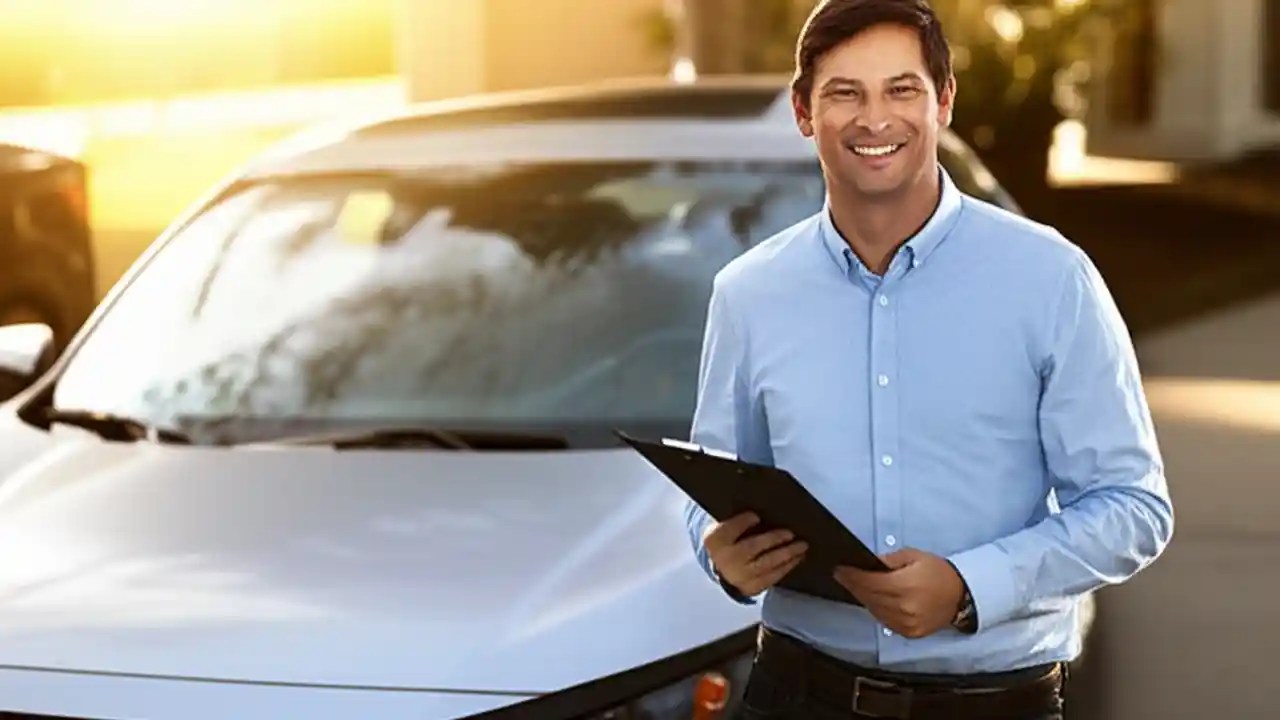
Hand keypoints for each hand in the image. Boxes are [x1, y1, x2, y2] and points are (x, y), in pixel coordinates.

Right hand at [704, 512, 807, 597]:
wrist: (722, 567)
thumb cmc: (730, 539)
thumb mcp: (727, 526)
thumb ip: (739, 518)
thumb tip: (765, 509)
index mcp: (715, 540)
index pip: (729, 529)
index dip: (742, 522)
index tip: (756, 516)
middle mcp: (725, 560)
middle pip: (751, 548)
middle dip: (773, 540)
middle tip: (790, 533)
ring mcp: (738, 576)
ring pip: (765, 565)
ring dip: (786, 555)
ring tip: (802, 546)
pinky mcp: (751, 588)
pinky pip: (771, 578)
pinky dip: (786, 567)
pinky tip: (797, 558)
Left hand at [832, 548, 964, 638]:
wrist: (960, 596)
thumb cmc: (937, 572)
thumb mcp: (914, 556)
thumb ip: (889, 560)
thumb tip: (868, 563)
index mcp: (905, 586)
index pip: (869, 582)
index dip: (852, 576)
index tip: (839, 569)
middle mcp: (903, 608)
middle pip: (868, 596)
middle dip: (853, 585)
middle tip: (841, 575)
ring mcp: (905, 623)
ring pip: (874, 610)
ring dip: (862, 597)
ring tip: (854, 585)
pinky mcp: (908, 633)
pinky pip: (884, 620)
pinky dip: (875, 609)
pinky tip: (871, 599)